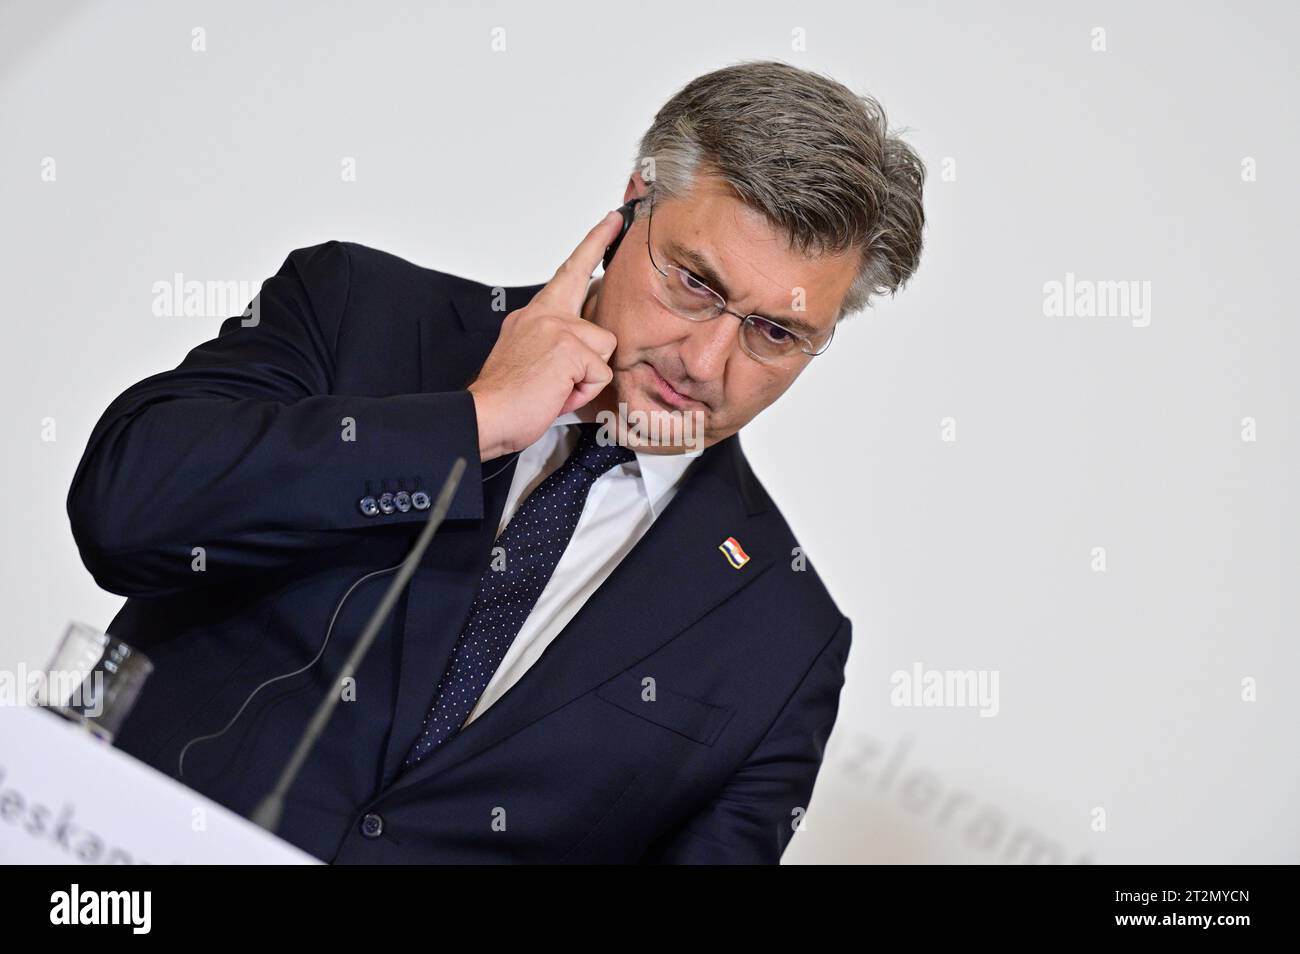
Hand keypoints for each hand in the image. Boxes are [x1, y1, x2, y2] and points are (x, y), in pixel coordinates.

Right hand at [468, 210, 622, 460]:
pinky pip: (600, 374)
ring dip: (587, 377)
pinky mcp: (570, 348)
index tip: (609, 222)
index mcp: (534, 316)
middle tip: (616, 217)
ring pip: (603, 348)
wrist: (485, 415)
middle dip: (598, 242)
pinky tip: (558, 394)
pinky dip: (584, 392)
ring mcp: (557, 328)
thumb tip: (584, 354)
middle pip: (582, 282)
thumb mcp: (532, 360)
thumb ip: (557, 345)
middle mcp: (544, 314)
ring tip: (558, 388)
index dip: (590, 247)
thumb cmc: (508, 397)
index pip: (566, 275)